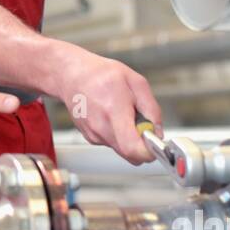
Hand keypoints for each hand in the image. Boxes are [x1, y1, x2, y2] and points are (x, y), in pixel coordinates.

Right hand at [52, 45, 162, 164]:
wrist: (73, 75)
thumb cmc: (102, 75)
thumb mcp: (137, 83)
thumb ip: (152, 109)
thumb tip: (157, 131)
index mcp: (114, 110)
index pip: (132, 148)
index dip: (148, 151)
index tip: (154, 142)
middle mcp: (101, 126)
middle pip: (130, 154)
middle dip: (141, 144)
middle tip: (141, 124)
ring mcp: (93, 134)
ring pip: (122, 150)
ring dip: (129, 137)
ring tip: (123, 114)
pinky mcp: (90, 138)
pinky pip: (112, 144)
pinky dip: (118, 134)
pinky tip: (112, 116)